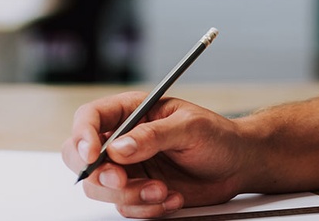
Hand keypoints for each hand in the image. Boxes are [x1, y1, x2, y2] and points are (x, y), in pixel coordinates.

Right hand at [63, 91, 248, 217]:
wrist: (238, 165)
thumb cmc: (218, 136)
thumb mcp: (189, 127)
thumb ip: (153, 136)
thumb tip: (119, 148)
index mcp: (131, 111)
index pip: (90, 118)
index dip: (83, 136)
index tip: (93, 155)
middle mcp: (124, 139)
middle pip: (81, 157)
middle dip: (98, 174)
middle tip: (122, 181)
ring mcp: (129, 168)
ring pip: (101, 188)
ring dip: (129, 195)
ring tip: (162, 191)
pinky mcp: (138, 191)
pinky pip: (124, 206)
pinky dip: (145, 207)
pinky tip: (171, 198)